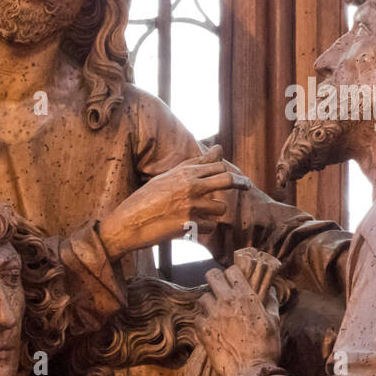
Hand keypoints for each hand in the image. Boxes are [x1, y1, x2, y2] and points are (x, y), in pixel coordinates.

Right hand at [97, 146, 249, 259]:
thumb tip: (219, 148)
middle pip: (227, 181)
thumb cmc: (146, 199)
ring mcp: (191, 206)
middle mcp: (190, 187)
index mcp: (184, 173)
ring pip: (220, 208)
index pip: (218, 167)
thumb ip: (194, 164)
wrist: (128, 223)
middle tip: (247, 186)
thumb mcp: (168, 177)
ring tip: (199, 214)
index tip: (237, 177)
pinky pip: (209, 226)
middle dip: (241, 183)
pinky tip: (188, 226)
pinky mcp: (190, 225)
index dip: (229, 172)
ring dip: (213, 212)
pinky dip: (202, 228)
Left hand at [197, 264, 280, 375]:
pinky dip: (203, 320)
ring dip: (208, 302)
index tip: (234, 280)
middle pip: (211, 276)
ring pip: (202, 297)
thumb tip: (269, 289)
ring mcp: (212, 315)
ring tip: (215, 312)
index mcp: (245, 296)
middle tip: (219, 290)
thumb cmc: (267, 348)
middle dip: (215, 280)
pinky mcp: (202, 330)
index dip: (233, 274)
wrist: (251, 373)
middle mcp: (226, 301)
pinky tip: (211, 328)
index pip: (232, 270)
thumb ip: (270, 302)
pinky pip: (197, 317)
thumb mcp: (274, 321)